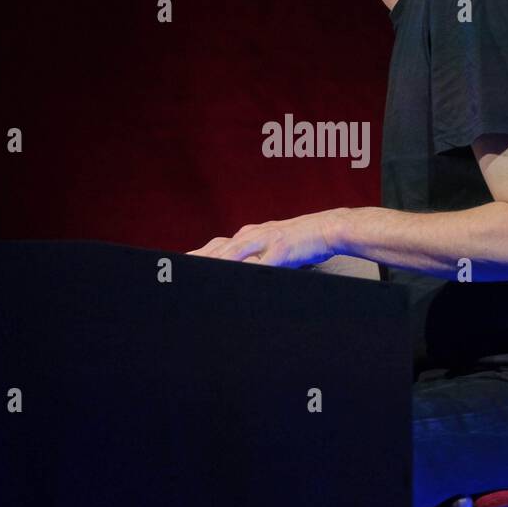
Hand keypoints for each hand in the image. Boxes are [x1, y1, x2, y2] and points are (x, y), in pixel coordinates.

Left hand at [186, 208, 346, 267]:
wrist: (329, 228)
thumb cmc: (302, 241)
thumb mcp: (273, 246)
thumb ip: (256, 256)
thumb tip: (241, 270)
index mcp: (250, 234)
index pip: (217, 245)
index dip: (198, 255)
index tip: (179, 266)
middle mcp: (254, 234)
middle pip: (219, 247)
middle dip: (198, 258)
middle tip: (178, 271)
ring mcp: (267, 240)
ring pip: (235, 251)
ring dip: (215, 261)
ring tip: (198, 272)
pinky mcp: (282, 249)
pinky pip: (262, 262)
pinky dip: (247, 270)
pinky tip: (237, 279)